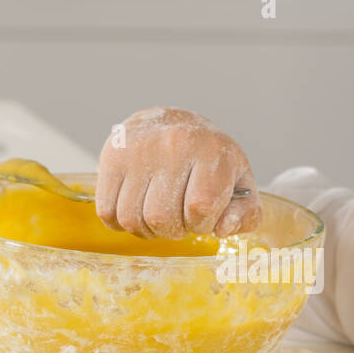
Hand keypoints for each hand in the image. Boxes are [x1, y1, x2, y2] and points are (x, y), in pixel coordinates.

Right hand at [95, 106, 261, 238]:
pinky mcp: (112, 156)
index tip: (202, 216)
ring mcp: (138, 150)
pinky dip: (120, 222)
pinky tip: (137, 208)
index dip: (201, 225)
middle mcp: (172, 145)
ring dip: (146, 229)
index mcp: (211, 151)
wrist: (172, 122)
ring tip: (159, 214)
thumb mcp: (240, 183)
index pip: (200, 207)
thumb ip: (246, 214)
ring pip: (131, 218)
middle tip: (179, 218)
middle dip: (173, 230)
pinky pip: (107, 211)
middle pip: (161, 218)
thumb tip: (223, 230)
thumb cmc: (209, 161)